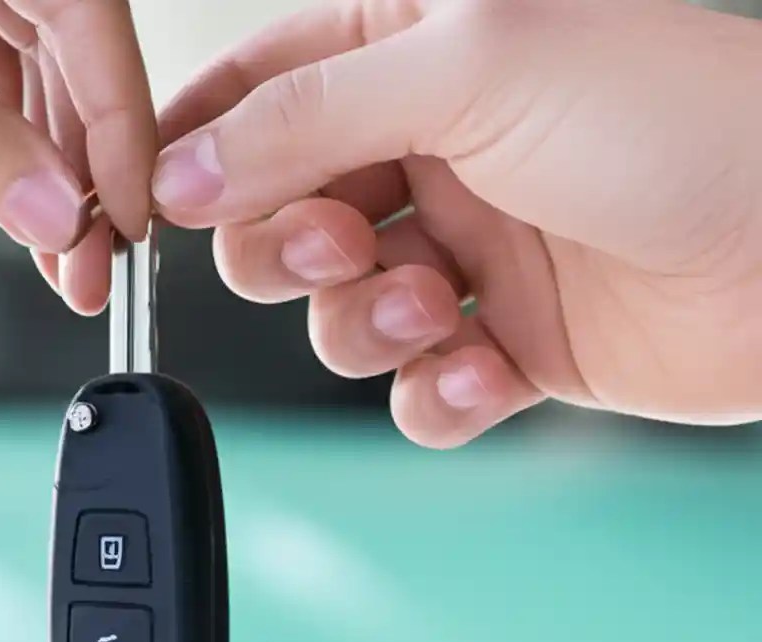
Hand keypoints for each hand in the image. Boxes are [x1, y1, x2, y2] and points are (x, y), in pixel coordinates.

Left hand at [0, 0, 154, 313]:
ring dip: (45, 151)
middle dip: (82, 160)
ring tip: (55, 240)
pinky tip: (14, 182)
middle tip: (88, 257)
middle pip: (71, 48)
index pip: (94, 25)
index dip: (123, 131)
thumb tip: (50, 211)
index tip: (132, 218)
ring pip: (29, 58)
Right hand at [154, 0, 761, 446]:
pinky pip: (415, 386)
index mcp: (413, 50)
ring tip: (427, 308)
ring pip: (338, 310)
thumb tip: (185, 172)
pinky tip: (476, 371)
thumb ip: (306, 117)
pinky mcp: (506, 338)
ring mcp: (468, 246)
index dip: (197, 147)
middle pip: (279, 213)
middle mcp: (432, 147)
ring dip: (363, 324)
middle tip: (340, 248)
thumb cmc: (679, 120)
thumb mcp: (470, 70)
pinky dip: (430, 393)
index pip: (258, 88)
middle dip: (289, 248)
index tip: (160, 201)